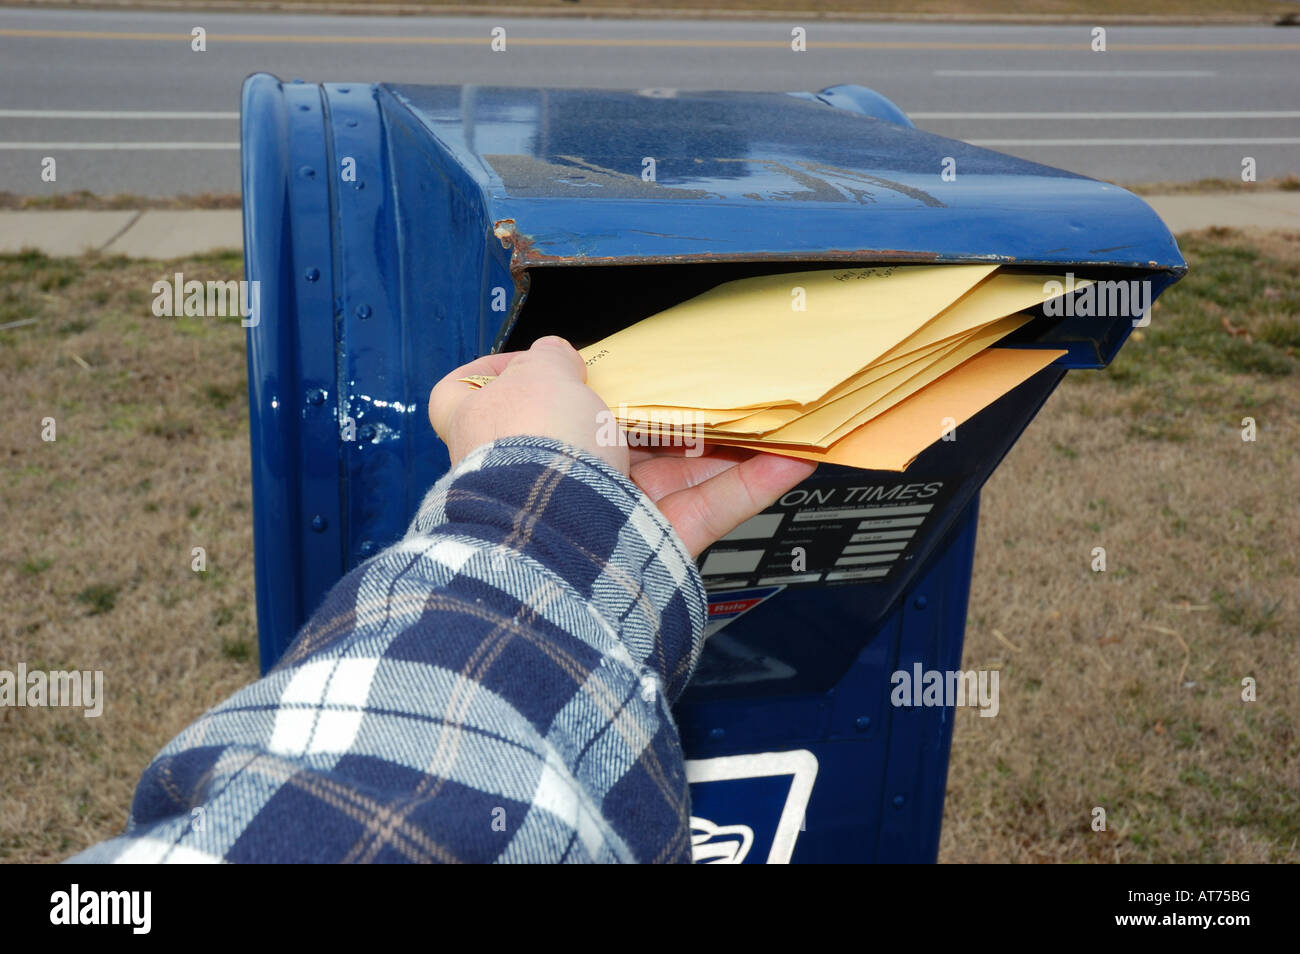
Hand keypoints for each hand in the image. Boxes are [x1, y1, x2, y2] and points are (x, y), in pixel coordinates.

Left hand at [428, 337, 815, 556]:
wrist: (551, 537)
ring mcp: (597, 512)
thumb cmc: (534, 449)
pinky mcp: (647, 546)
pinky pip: (701, 511)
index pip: (469, 394)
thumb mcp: (538, 377)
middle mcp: (544, 472)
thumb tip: (558, 352)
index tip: (538, 357)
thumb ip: (551, 358)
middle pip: (607, 434)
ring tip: (771, 417)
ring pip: (668, 472)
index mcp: (500, 428)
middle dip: (659, 409)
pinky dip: (745, 487)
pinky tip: (788, 461)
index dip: (497, 369)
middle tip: (701, 382)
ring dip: (723, 445)